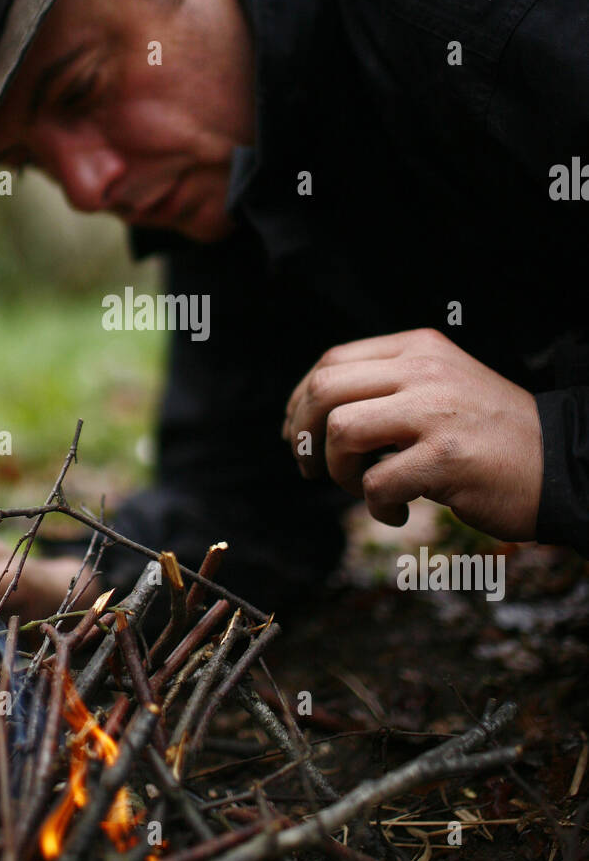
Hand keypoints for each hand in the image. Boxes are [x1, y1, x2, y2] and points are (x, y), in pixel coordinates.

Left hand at [281, 328, 542, 540]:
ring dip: (337, 470)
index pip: (333, 361)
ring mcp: (435, 412)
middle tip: (311, 467)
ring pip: (342, 430)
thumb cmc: (491, 435)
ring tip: (360, 487)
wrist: (563, 463)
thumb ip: (388, 388)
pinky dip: (375, 507)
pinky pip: (376, 482)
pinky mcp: (446, 458)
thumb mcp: (442, 386)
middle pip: (325, 389)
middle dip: (304, 435)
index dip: (301, 401)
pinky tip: (398, 511)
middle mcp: (424, 371)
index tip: (298, 434)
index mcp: (418, 349)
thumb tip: (312, 416)